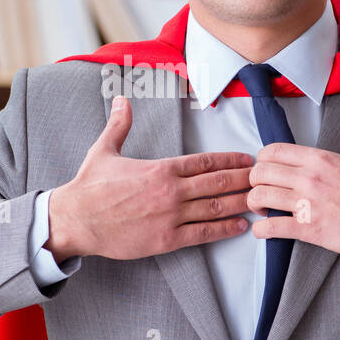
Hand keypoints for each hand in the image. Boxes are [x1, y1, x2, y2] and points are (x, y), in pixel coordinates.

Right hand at [45, 95, 255, 261]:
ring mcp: (170, 216)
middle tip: (264, 178)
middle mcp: (170, 191)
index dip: (230, 160)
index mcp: (160, 168)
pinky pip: (202, 234)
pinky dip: (224, 229)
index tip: (247, 159)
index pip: (204, 161)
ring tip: (261, 200)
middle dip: (243, 180)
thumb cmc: (89, 187)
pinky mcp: (166, 239)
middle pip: (217, 182)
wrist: (75, 219)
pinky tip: (240, 226)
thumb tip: (122, 99)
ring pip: (215, 207)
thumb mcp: (104, 150)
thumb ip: (119, 124)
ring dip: (240, 203)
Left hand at [246, 117, 339, 260]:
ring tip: (261, 210)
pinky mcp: (310, 230)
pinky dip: (261, 231)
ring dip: (254, 204)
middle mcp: (309, 178)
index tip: (266, 168)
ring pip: (260, 197)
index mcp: (321, 158)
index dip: (263, 159)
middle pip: (260, 173)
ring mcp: (308, 204)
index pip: (273, 150)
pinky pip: (272, 228)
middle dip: (254, 181)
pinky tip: (263, 231)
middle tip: (260, 189)